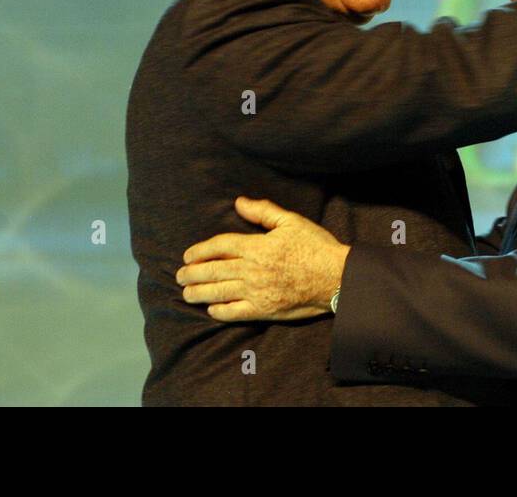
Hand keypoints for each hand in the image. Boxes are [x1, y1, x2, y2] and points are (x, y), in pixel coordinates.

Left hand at [176, 197, 349, 321]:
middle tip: (179, 276)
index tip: (187, 255)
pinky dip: (220, 311)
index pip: (219, 246)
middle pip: (213, 271)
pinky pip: (235, 313)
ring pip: (219, 293)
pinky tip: (212, 309)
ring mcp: (256, 292)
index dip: (200, 251)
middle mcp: (251, 270)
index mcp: (256, 246)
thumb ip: (263, 212)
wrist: (336, 277)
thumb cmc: (315, 247)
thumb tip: (238, 203)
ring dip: (199, 293)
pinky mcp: (264, 310)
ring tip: (186, 293)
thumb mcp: (291, 221)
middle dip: (192, 274)